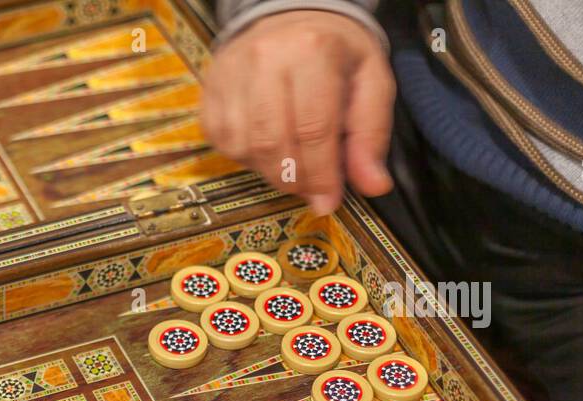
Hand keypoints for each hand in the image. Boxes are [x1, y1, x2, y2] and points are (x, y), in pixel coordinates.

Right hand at [201, 10, 395, 214]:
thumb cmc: (334, 53)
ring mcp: (230, 76)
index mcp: (312, 50)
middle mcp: (264, 59)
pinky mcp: (209, 94)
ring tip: (292, 167)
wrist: (289, 18)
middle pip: (273, 143)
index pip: (313, 129)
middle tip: (311, 189)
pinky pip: (222, 143)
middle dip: (294, 179)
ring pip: (244, 147)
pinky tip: (267, 150)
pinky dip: (246, 159)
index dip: (321, 175)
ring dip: (270, 172)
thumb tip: (372, 185)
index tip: (329, 200)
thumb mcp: (370, 82)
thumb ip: (371, 134)